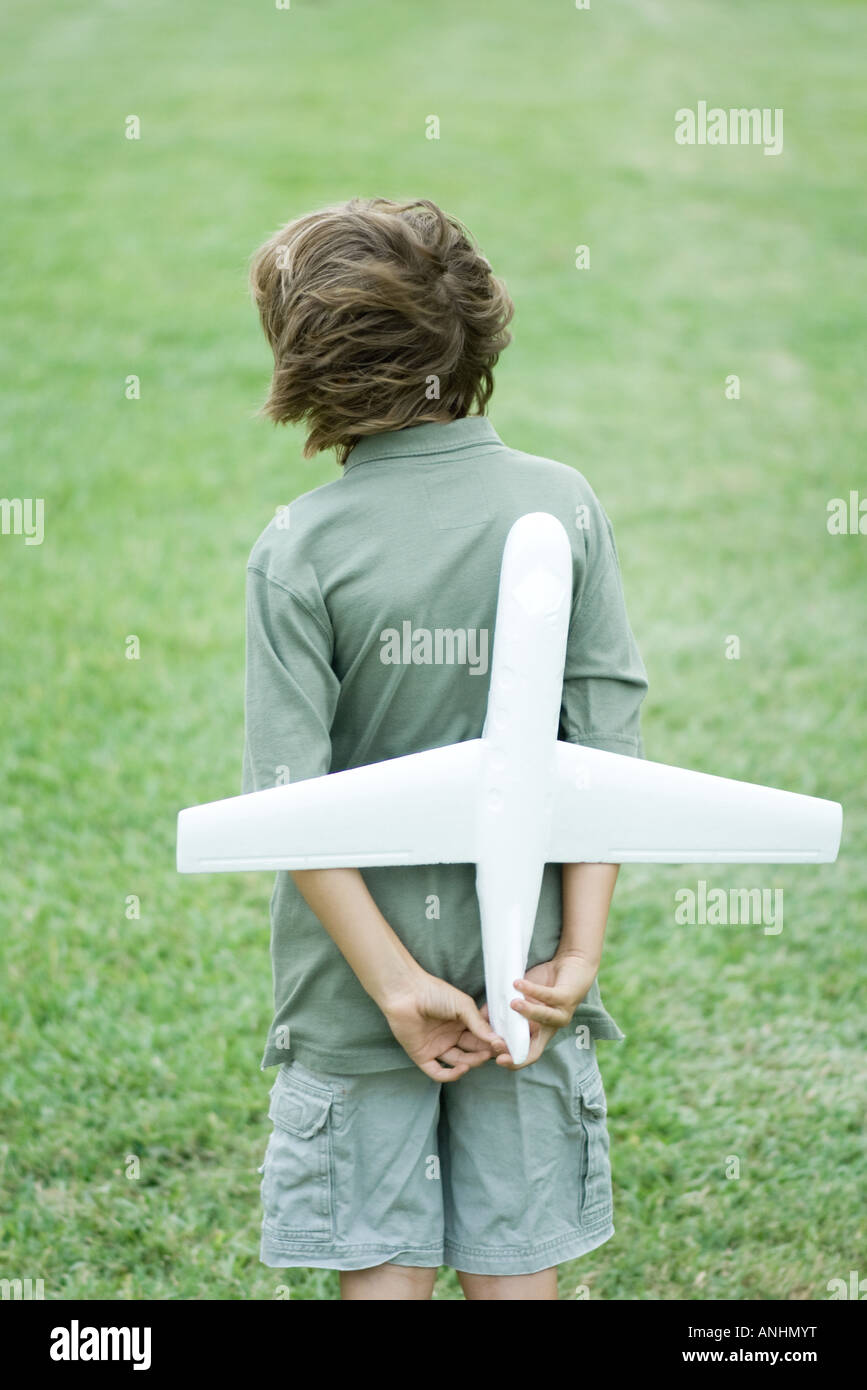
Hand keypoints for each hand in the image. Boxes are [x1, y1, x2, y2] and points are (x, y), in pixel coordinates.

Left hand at [381, 970, 507, 1081]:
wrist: (406, 992)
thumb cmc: (434, 993)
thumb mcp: (463, 1006)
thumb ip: (479, 1024)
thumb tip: (497, 1041)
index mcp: (460, 1022)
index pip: (481, 1037)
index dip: (493, 1042)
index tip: (506, 1044)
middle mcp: (450, 1036)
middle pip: (472, 1050)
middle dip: (486, 1052)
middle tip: (498, 1052)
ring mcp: (437, 1046)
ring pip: (459, 1062)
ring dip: (472, 1062)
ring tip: (483, 1056)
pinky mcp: (422, 1056)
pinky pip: (438, 1072)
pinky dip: (451, 1074)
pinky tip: (463, 1068)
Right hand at [490, 951, 598, 1070]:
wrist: (570, 962)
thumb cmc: (544, 982)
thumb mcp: (518, 997)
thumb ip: (502, 1009)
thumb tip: (479, 1018)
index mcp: (538, 1031)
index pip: (527, 1055)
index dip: (513, 1061)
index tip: (494, 1058)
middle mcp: (550, 1028)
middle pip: (535, 1050)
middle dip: (515, 1051)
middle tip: (496, 1044)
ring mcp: (561, 1014)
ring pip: (545, 1018)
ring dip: (528, 1012)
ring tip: (512, 1003)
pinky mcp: (567, 997)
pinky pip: (549, 996)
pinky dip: (533, 990)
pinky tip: (518, 983)